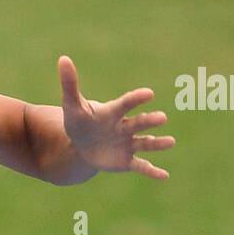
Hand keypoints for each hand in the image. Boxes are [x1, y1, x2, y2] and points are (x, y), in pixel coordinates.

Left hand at [57, 56, 173, 179]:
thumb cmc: (79, 122)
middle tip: (162, 118)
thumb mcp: (72, 105)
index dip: (136, 99)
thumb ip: (70, 83)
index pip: (126, 104)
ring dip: (158, 143)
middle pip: (139, 122)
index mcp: (114, 112)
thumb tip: (62, 58)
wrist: (81, 146)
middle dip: (150, 121)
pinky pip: (141, 166)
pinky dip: (152, 171)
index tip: (149, 93)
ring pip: (145, 143)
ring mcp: (128, 144)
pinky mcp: (127, 161)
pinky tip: (164, 176)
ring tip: (171, 142)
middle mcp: (125, 127)